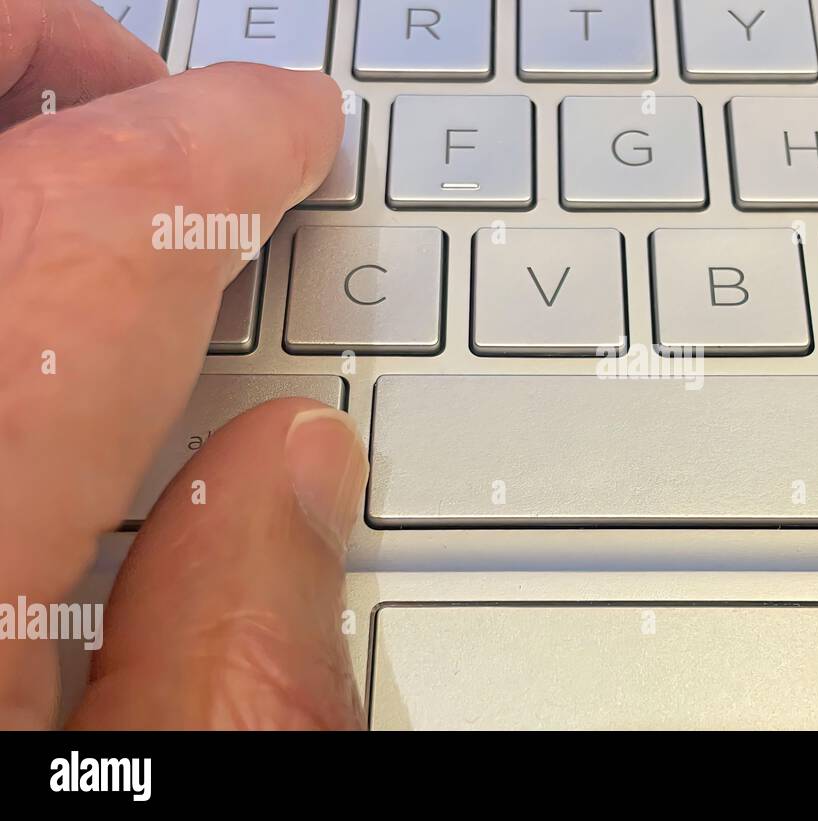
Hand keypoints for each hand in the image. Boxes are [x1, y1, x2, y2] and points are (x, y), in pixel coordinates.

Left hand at [0, 1, 365, 728]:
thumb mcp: (154, 795)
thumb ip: (238, 650)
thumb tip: (296, 470)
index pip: (82, 244)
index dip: (206, 150)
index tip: (284, 127)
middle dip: (41, 63)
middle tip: (144, 95)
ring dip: (4, 149)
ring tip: (71, 171)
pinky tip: (25, 306)